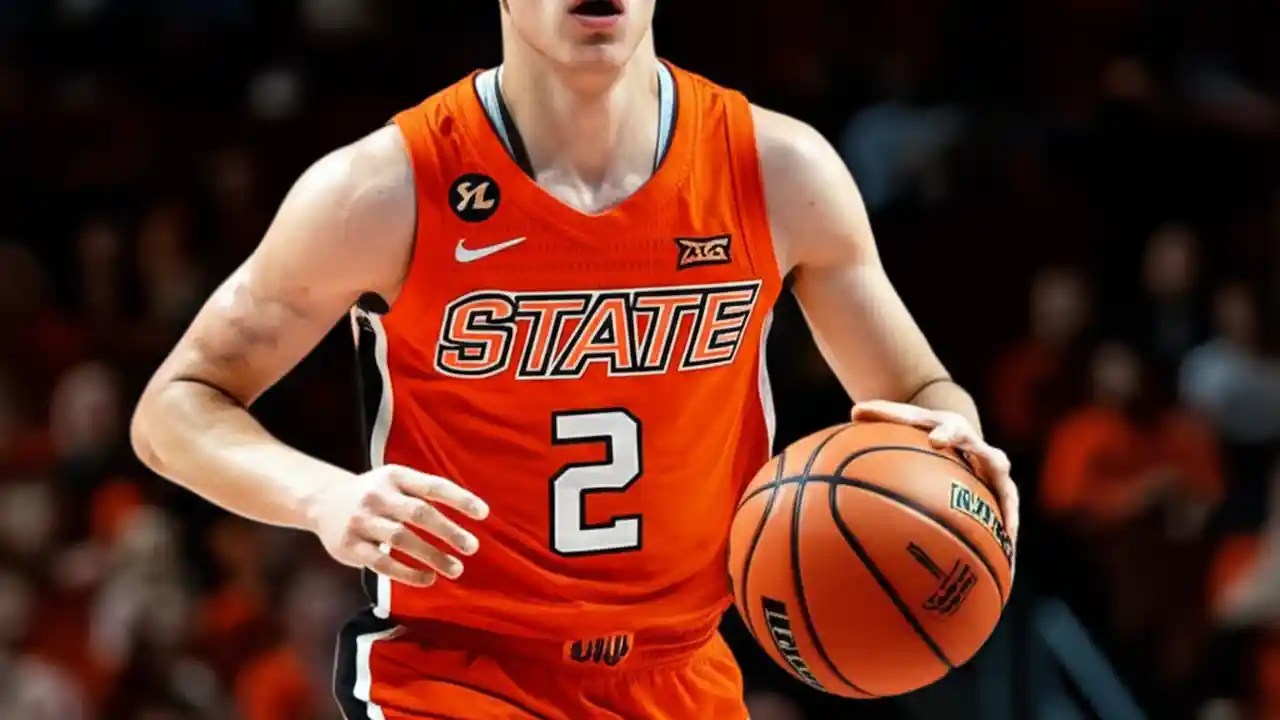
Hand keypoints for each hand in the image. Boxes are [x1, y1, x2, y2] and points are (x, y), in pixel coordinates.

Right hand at [304, 465, 488, 586]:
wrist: (322, 502)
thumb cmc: (376, 495)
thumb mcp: (396, 482)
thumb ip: (425, 493)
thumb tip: (472, 513)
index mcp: (395, 476)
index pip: (433, 485)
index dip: (459, 499)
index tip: (483, 514)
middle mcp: (377, 495)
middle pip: (419, 513)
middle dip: (449, 531)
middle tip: (472, 547)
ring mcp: (361, 520)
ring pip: (402, 539)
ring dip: (432, 556)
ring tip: (456, 569)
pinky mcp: (349, 545)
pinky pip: (382, 562)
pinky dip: (408, 574)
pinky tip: (428, 579)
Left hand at [851, 400, 1019, 552]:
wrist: (957, 431)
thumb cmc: (926, 427)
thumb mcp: (908, 418)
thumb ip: (884, 414)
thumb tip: (854, 411)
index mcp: (958, 430)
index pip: (953, 428)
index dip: (947, 433)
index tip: (936, 440)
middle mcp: (983, 452)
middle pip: (993, 460)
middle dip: (990, 470)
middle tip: (993, 486)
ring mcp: (996, 476)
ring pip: (1008, 496)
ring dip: (1009, 517)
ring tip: (1008, 545)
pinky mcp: (1002, 496)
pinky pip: (1005, 520)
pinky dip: (1004, 542)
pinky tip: (1003, 571)